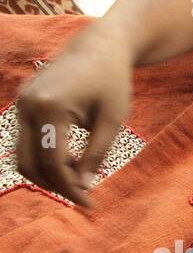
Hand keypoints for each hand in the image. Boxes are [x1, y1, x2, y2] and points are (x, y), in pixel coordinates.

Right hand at [16, 27, 134, 206]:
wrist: (98, 47)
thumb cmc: (112, 82)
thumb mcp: (112, 121)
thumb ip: (96, 154)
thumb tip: (83, 186)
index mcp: (50, 107)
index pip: (54, 163)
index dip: (72, 190)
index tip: (91, 205)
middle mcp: (27, 105)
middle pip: (30, 164)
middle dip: (56, 187)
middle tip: (85, 199)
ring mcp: (21, 104)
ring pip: (23, 156)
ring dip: (47, 176)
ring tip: (79, 184)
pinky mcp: (23, 105)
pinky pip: (26, 143)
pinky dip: (43, 160)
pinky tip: (70, 167)